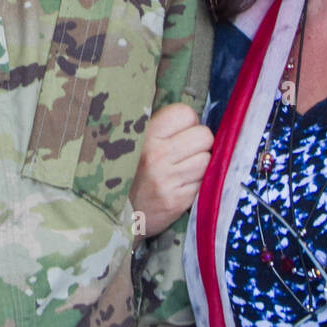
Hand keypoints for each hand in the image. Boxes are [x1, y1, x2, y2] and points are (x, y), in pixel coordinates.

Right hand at [130, 103, 213, 238]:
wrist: (119, 213)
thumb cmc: (132, 170)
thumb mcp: (137, 140)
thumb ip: (162, 125)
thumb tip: (192, 115)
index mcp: (146, 135)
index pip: (186, 113)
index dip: (188, 122)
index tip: (180, 132)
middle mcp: (157, 155)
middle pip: (204, 136)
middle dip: (199, 143)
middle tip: (186, 152)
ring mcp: (168, 180)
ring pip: (207, 160)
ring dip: (200, 164)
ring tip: (184, 169)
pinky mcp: (178, 201)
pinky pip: (204, 183)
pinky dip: (198, 183)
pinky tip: (183, 185)